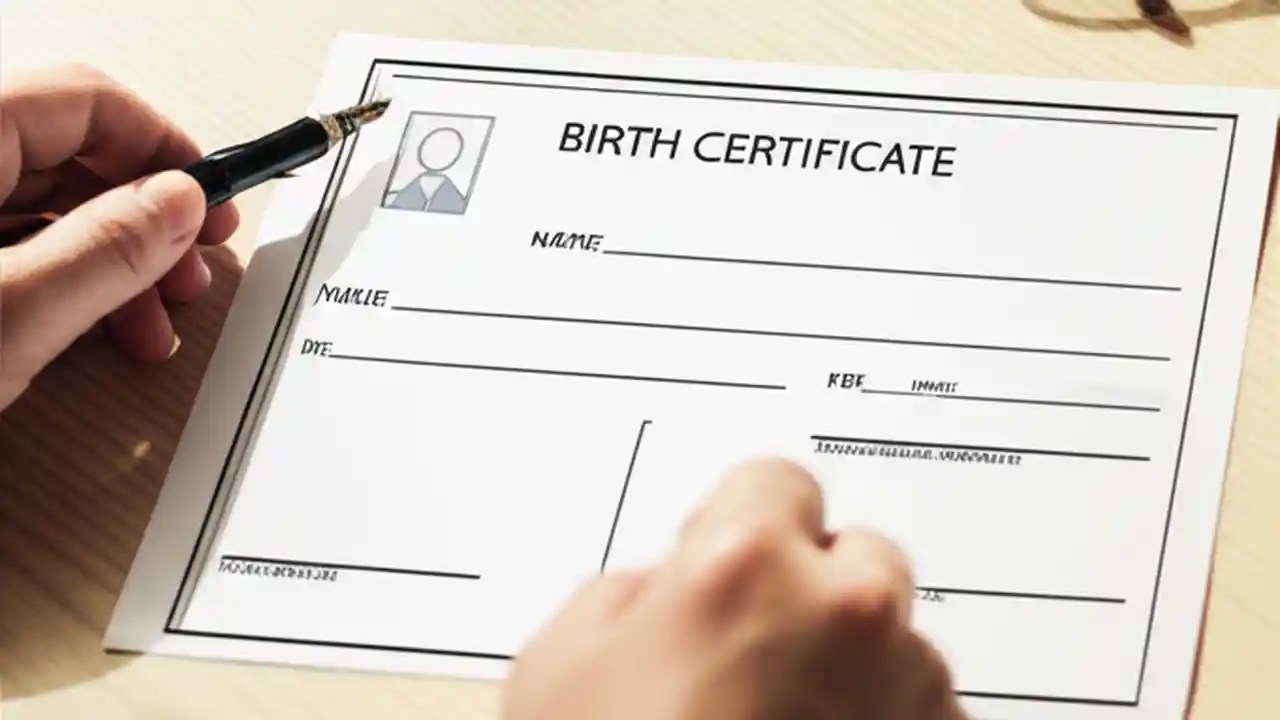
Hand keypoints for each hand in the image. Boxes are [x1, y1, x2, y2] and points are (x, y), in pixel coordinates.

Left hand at [0, 64, 238, 409]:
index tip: (213, 203)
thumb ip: (105, 252)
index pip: (91, 102)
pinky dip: (67, 283)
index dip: (166, 150)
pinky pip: (17, 245)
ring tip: (153, 324)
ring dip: (118, 263)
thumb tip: (181, 203)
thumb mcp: (10, 316)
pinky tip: (96, 331)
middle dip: (149, 222)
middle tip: (192, 271)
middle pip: (75, 157)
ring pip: (48, 207)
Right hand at [503, 458, 966, 719]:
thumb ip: (624, 594)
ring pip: (899, 642)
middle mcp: (848, 615)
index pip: (778, 479)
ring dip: (854, 667)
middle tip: (754, 652)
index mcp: (747, 567)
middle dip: (812, 591)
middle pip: (857, 555)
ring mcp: (909, 693)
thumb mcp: (558, 666)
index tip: (734, 551)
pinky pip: (925, 715)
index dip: (744, 518)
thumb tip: (662, 588)